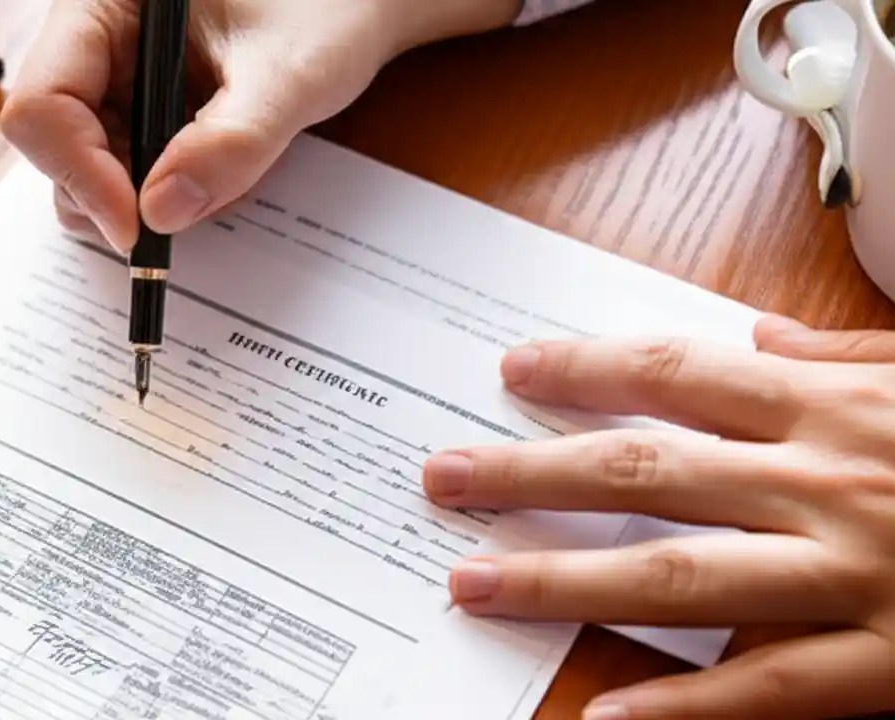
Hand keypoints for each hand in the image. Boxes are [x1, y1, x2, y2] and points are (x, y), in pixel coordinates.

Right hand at [0, 0, 520, 253]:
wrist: (356, 7)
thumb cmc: (327, 10)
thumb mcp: (290, 76)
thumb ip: (232, 142)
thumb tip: (161, 212)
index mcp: (105, 2)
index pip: (44, 102)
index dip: (81, 174)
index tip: (138, 229)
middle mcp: (94, 38)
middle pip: (58, 145)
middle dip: (127, 191)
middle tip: (203, 197)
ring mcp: (113, 78)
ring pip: (94, 171)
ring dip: (163, 194)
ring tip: (241, 159)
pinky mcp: (139, 108)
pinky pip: (133, 174)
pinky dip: (182, 189)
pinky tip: (234, 159)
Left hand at [422, 315, 894, 718]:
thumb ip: (848, 355)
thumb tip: (760, 336)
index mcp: (832, 410)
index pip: (678, 376)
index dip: (586, 370)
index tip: (514, 369)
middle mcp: (824, 484)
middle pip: (643, 471)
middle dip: (530, 473)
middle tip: (446, 477)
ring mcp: (852, 573)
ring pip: (679, 577)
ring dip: (562, 582)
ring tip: (475, 586)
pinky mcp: (887, 661)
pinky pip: (767, 686)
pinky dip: (680, 705)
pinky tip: (601, 717)